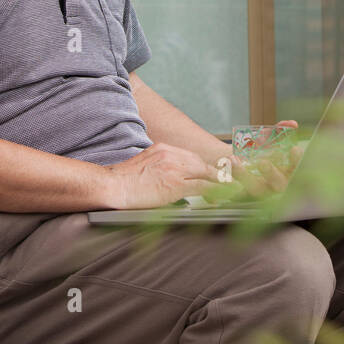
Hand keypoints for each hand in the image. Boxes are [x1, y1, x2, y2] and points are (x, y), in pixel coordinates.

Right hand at [105, 142, 220, 209]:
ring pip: (205, 173)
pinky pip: (202, 186)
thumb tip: (170, 176)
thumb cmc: (123, 181)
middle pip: (200, 162)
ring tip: (231, 188)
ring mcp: (175, 168)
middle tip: (226, 181)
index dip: (203, 166)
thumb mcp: (144, 165)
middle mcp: (171, 154)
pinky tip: (222, 195)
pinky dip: (216, 190)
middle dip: (215, 172)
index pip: (190, 157)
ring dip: (219, 181)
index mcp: (162, 149)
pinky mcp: (176, 184)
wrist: (113, 186)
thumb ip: (160, 165)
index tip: (211, 172)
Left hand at [207, 121, 305, 202]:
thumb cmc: (256, 153)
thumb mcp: (266, 141)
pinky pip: (233, 191)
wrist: (234, 164)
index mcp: (284, 174)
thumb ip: (278, 132)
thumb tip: (292, 124)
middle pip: (277, 184)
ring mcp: (257, 192)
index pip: (295, 170)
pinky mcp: (239, 195)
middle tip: (263, 162)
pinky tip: (223, 168)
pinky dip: (227, 179)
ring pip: (253, 189)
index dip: (296, 161)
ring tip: (233, 160)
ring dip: (244, 175)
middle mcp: (273, 186)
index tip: (295, 149)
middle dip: (271, 173)